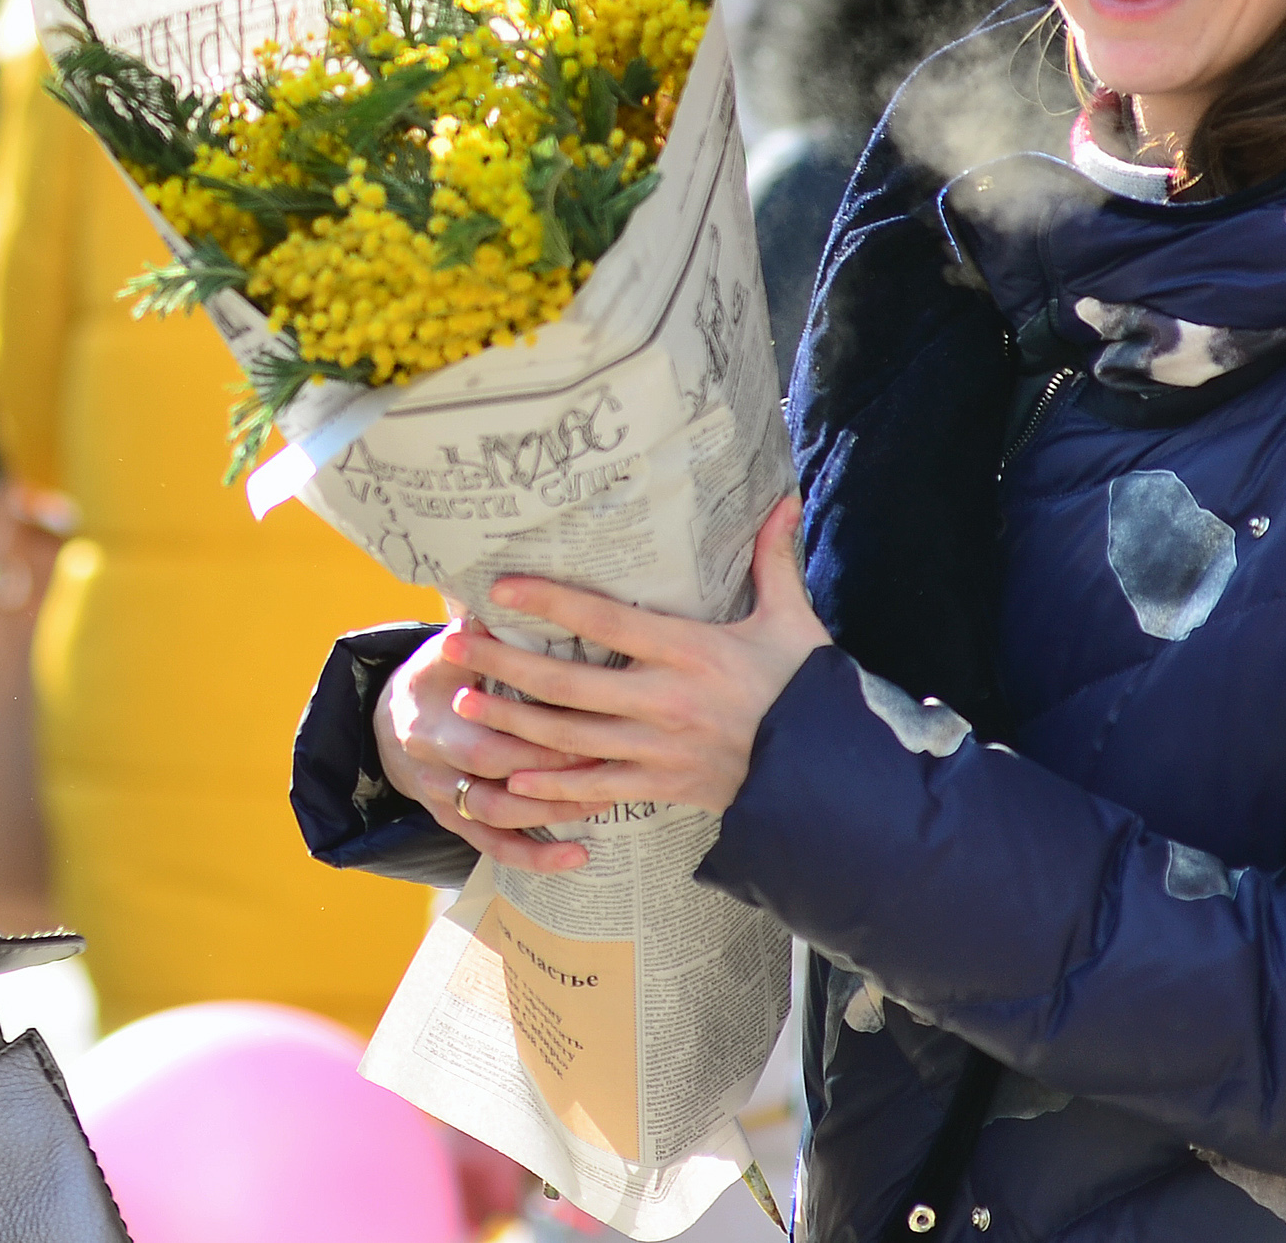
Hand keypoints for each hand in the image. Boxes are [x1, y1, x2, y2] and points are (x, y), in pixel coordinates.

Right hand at [372, 612, 598, 875]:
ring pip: (499, 819)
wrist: (394, 721)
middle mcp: (435, 768)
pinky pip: (496, 849)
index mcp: (430, 721)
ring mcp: (446, 802)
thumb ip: (470, 631)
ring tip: (604, 800)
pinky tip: (578, 856)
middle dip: (551, 772)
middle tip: (607, 759)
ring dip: (553, 812)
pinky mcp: (459, 826)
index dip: (532, 734)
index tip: (583, 721)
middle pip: (495, 778)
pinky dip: (536, 857)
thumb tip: (494, 598)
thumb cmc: (437, 676)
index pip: (483, 736)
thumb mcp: (442, 650)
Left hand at [447, 498, 827, 817]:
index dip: (551, 601)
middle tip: (453, 644)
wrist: (832, 772)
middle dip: (504, 662)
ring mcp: (659, 750)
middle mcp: (665, 702)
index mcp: (691, 652)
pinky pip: (596, 788)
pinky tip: (508, 774)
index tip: (502, 585)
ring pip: (569, 738)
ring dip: (511, 720)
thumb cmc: (807, 689)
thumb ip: (773, 560)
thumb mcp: (792, 621)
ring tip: (463, 698)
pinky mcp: (662, 787)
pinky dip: (550, 786)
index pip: (606, 621)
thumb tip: (783, 498)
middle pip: (568, 683)